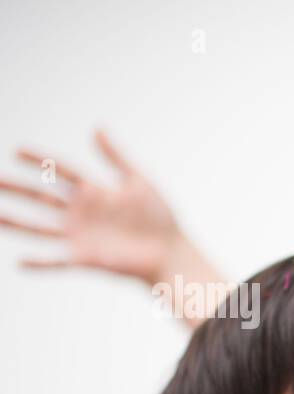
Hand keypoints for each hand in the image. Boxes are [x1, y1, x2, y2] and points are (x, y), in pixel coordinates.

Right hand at [0, 130, 184, 282]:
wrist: (172, 253)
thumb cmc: (160, 218)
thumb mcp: (139, 181)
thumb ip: (117, 157)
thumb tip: (96, 128)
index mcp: (93, 191)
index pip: (60, 171)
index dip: (40, 161)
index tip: (17, 150)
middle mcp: (81, 212)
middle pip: (42, 197)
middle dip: (17, 188)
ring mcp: (81, 235)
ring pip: (41, 227)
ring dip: (17, 222)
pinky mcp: (86, 258)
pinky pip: (58, 260)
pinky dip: (41, 262)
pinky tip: (20, 262)